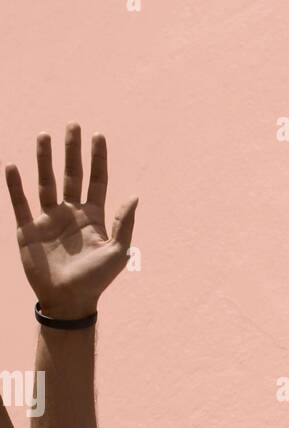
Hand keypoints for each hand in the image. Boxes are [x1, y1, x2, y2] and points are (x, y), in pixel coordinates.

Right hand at [5, 123, 136, 320]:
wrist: (68, 302)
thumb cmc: (96, 280)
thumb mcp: (117, 253)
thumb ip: (124, 224)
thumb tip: (135, 196)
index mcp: (93, 217)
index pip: (97, 180)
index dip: (98, 158)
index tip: (98, 135)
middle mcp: (70, 213)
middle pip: (71, 174)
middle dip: (72, 151)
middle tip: (73, 125)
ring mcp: (48, 220)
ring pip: (45, 182)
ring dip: (44, 160)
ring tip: (44, 136)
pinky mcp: (28, 229)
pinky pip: (20, 203)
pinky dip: (15, 186)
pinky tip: (13, 166)